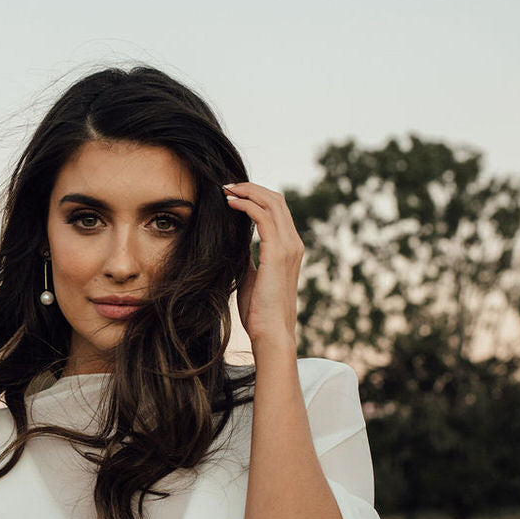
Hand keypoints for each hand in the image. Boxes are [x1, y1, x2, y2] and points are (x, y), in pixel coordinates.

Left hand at [223, 182, 302, 348]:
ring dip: (247, 192)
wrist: (271, 332)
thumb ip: (249, 256)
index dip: (256, 196)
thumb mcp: (252, 275)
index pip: (277, 209)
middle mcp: (293, 243)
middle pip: (276, 200)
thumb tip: (235, 242)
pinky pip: (263, 217)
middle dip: (251, 188)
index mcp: (289, 247)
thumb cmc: (260, 310)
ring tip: (226, 190)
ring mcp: (289, 247)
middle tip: (226, 186)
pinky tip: (230, 203)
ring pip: (272, 203)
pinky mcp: (278, 253)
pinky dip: (246, 205)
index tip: (232, 194)